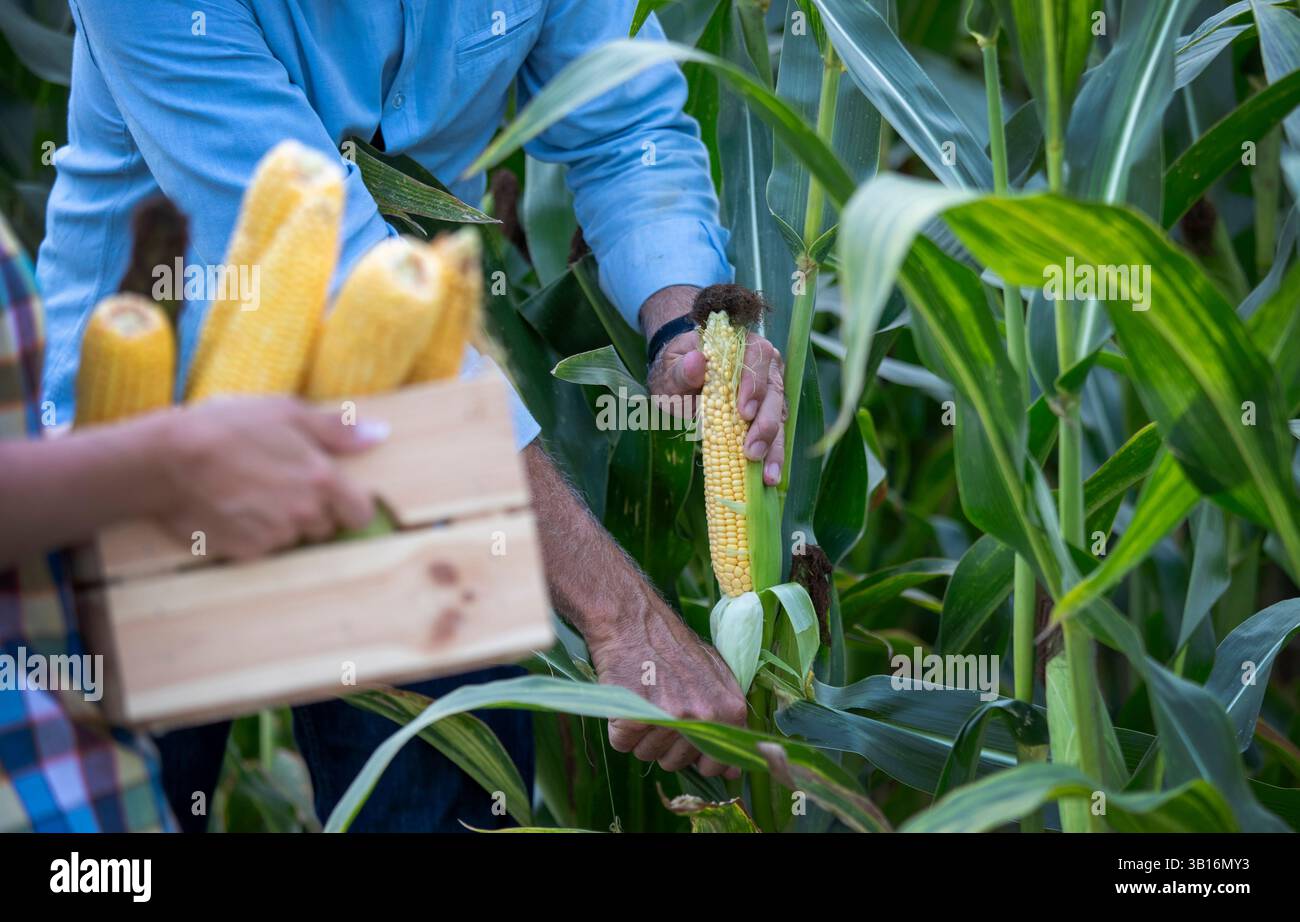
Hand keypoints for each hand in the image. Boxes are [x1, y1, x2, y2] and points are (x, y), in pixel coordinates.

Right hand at [153, 397, 383, 559]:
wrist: (165, 460)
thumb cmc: (228, 427)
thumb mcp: (286, 412)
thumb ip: (338, 429)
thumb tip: (379, 435)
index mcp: (323, 480)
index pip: (360, 514)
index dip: (349, 504)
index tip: (332, 493)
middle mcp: (304, 514)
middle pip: (326, 526)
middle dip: (312, 510)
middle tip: (280, 483)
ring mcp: (275, 536)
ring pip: (293, 537)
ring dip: (281, 521)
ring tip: (251, 492)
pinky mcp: (246, 552)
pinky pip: (263, 547)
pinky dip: (253, 533)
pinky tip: (233, 508)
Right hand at [589, 605, 747, 778]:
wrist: (634, 621)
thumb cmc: (674, 647)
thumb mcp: (715, 674)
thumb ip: (728, 721)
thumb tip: (732, 772)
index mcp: (729, 709)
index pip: (717, 765)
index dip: (698, 757)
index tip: (686, 741)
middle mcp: (703, 716)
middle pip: (677, 763)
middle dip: (665, 743)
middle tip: (659, 707)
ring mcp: (668, 717)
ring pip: (648, 755)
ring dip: (641, 735)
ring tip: (644, 698)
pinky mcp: (634, 716)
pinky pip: (622, 744)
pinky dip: (619, 728)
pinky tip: (627, 699)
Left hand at [643, 286, 786, 485]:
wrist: (682, 375)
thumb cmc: (677, 369)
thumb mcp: (670, 369)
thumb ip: (681, 369)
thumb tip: (697, 364)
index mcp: (740, 345)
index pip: (757, 356)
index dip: (754, 384)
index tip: (744, 412)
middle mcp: (763, 365)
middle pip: (774, 391)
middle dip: (765, 424)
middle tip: (752, 452)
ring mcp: (769, 390)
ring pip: (780, 415)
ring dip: (775, 446)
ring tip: (768, 475)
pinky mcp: (769, 413)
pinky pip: (776, 433)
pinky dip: (773, 455)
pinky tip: (770, 476)